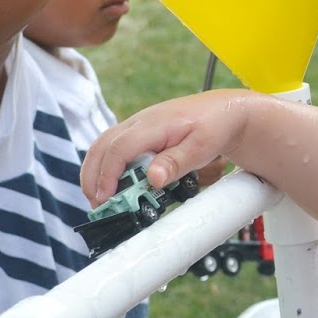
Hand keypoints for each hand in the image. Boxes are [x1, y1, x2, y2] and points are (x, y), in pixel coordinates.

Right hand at [81, 90, 255, 206]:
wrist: (224, 111)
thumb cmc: (215, 126)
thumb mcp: (202, 147)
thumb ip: (176, 162)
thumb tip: (152, 179)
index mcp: (153, 124)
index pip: (120, 149)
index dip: (108, 175)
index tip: (106, 199)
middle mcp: (139, 122)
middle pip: (102, 146)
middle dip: (93, 177)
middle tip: (97, 206)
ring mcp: (136, 126)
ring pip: (102, 146)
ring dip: (95, 172)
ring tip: (100, 200)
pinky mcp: (138, 134)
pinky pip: (113, 148)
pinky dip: (105, 167)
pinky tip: (112, 186)